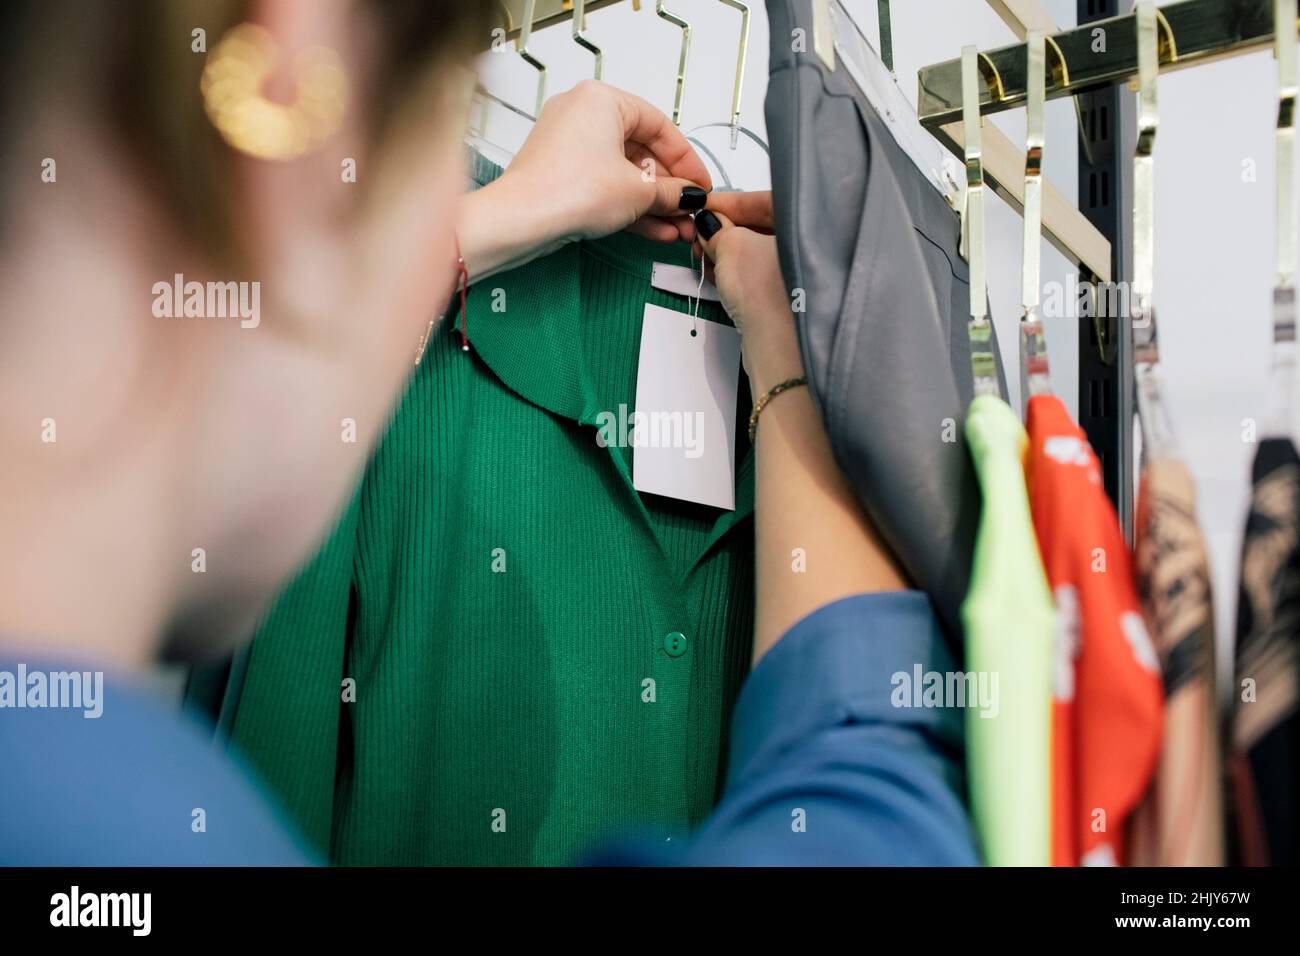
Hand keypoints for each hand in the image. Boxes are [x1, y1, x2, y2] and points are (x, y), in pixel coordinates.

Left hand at [458, 82, 712, 281]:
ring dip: (653, 203)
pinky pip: (605, 185)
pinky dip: (628, 205)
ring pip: (624, 173)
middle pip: (641, 151)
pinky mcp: (561, 174)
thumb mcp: (638, 192)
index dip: (687, 160)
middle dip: (669, 188)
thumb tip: (688, 196)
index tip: (700, 184)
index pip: (660, 125)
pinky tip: (655, 229)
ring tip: (677, 227)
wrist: (521, 221)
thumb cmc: (568, 191)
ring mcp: (569, 145)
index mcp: (602, 99)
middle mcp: (583, 114)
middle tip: (690, 210)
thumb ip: (672, 192)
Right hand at [693, 207, 803, 398]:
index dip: (730, 203)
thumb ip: (717, 228)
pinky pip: (761, 276)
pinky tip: (716, 274)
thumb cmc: (764, 290)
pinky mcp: (792, 299)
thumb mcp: (731, 246)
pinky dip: (739, 273)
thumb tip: (709, 223)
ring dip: (729, 252)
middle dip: (727, 229)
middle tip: (700, 233)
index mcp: (812, 223)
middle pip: (762, 227)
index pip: (765, 201)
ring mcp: (804, 274)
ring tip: (703, 255)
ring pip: (759, 253)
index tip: (703, 207)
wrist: (779, 347)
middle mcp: (816, 246)